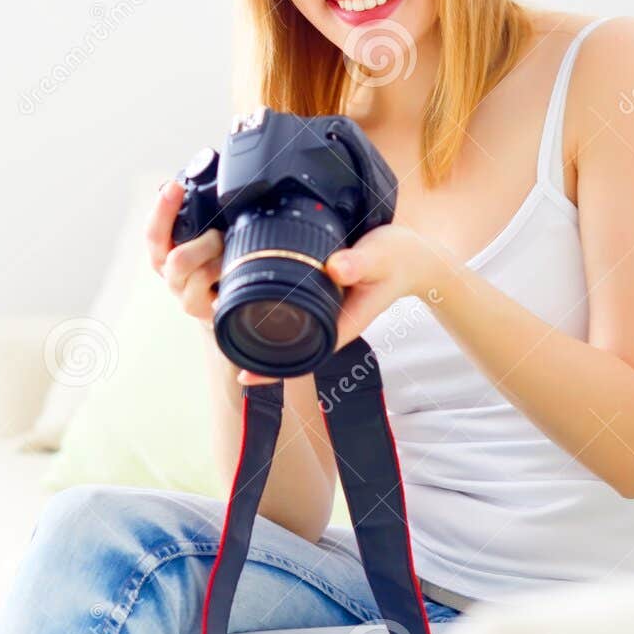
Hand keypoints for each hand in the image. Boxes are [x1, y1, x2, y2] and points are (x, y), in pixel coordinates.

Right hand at [144, 179, 222, 323]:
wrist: (226, 309)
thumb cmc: (218, 267)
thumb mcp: (211, 238)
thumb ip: (208, 213)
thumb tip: (218, 173)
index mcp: (166, 248)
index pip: (153, 226)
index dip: (162, 205)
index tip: (174, 185)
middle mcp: (168, 270)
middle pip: (160, 245)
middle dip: (187, 228)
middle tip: (216, 231)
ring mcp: (181, 291)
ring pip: (183, 262)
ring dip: (209, 250)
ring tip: (227, 250)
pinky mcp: (197, 309)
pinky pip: (204, 287)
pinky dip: (220, 274)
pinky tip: (229, 272)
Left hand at [234, 223, 451, 384]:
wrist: (416, 258)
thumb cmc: (399, 259)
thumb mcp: (380, 257)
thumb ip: (360, 262)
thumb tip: (335, 267)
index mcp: (340, 325)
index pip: (301, 356)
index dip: (271, 369)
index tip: (242, 376)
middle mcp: (330, 324)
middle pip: (288, 349)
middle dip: (253, 349)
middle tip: (217, 332)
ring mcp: (326, 313)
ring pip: (288, 331)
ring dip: (257, 327)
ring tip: (223, 314)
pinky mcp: (323, 298)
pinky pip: (293, 311)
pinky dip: (270, 308)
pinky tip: (248, 297)